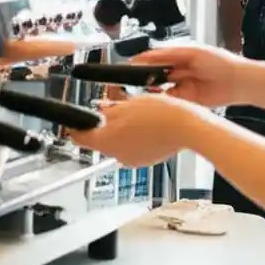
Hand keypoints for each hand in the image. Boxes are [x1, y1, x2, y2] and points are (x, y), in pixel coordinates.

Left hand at [69, 93, 211, 166]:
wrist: (188, 128)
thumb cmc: (161, 115)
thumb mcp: (127, 105)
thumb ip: (106, 112)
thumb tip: (94, 112)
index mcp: (107, 141)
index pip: (79, 137)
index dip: (76, 126)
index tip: (77, 119)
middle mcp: (116, 155)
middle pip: (98, 140)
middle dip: (101, 125)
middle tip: (110, 109)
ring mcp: (131, 159)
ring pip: (115, 144)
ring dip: (118, 131)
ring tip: (131, 115)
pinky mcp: (145, 159)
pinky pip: (130, 147)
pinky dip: (132, 137)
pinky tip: (144, 125)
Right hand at [133, 44, 249, 107]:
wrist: (239, 82)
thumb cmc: (219, 62)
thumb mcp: (193, 52)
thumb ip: (170, 53)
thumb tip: (148, 53)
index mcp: (180, 58)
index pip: (156, 59)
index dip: (143, 62)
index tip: (129, 65)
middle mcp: (179, 73)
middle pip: (157, 75)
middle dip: (146, 77)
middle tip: (133, 81)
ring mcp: (183, 87)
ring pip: (162, 89)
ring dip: (154, 91)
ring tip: (144, 91)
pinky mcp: (188, 101)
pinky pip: (172, 101)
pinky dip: (164, 101)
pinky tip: (158, 100)